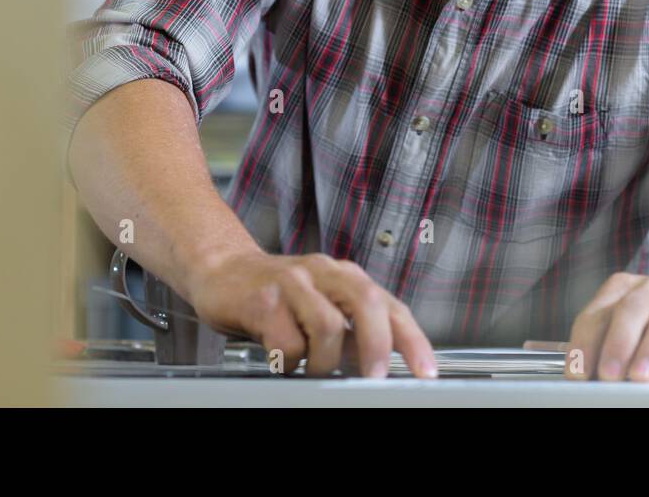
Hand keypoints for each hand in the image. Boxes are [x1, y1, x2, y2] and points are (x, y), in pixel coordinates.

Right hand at [184, 251, 436, 378]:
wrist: (222, 269)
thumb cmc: (278, 294)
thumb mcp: (321, 304)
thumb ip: (350, 329)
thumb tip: (377, 366)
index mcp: (346, 276)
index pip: (391, 305)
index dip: (412, 340)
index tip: (426, 372)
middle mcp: (324, 272)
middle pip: (367, 303)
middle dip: (377, 347)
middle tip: (375, 379)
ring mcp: (293, 283)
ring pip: (328, 327)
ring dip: (324, 362)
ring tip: (311, 368)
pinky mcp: (263, 300)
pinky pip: (288, 342)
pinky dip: (290, 362)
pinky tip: (282, 359)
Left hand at [565, 272, 648, 381]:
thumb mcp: (628, 324)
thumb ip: (604, 344)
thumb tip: (584, 376)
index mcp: (622, 288)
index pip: (596, 315)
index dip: (584, 344)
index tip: (577, 373)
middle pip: (630, 311)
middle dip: (616, 345)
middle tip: (607, 375)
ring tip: (640, 377)